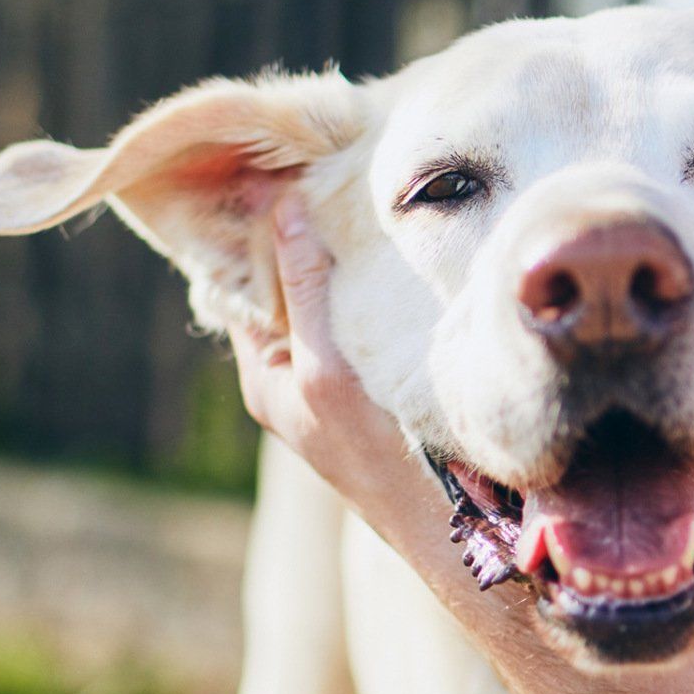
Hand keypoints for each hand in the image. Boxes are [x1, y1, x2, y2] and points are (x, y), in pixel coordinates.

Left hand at [225, 196, 426, 521]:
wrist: (449, 527)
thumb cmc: (379, 458)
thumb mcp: (328, 366)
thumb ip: (304, 291)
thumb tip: (283, 208)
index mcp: (265, 374)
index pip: (244, 278)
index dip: (255, 226)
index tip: (277, 166)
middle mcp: (295, 374)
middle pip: (287, 284)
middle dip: (302, 232)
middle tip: (324, 165)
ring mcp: (339, 377)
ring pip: (330, 297)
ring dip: (343, 253)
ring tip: (360, 194)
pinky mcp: (381, 378)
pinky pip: (363, 316)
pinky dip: (371, 280)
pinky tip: (394, 247)